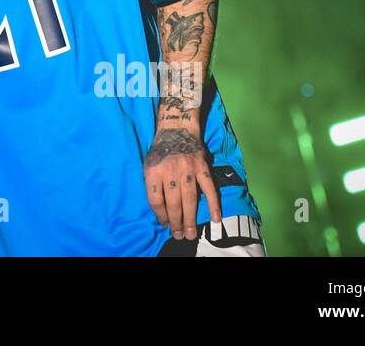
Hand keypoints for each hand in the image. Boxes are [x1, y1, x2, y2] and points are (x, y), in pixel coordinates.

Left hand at [143, 123, 222, 239]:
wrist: (177, 128)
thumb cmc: (161, 150)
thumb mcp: (149, 164)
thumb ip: (153, 185)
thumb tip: (161, 212)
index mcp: (153, 170)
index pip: (155, 199)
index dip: (160, 214)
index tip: (165, 224)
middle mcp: (170, 171)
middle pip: (172, 202)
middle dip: (176, 222)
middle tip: (179, 236)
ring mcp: (187, 169)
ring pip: (189, 199)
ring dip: (190, 218)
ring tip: (190, 233)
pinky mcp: (202, 167)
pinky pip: (209, 189)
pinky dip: (213, 204)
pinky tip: (215, 218)